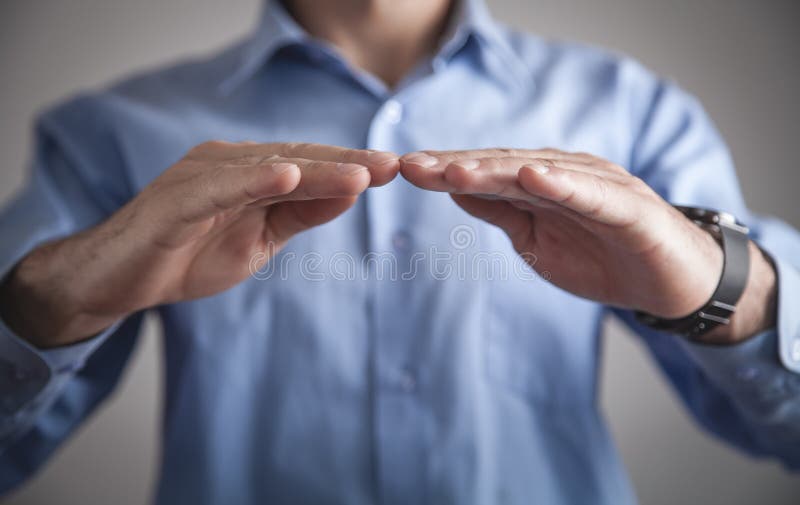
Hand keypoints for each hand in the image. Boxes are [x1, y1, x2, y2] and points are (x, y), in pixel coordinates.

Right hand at [0, 141, 398, 346]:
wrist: (120, 280)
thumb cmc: (189, 256)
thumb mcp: (260, 240)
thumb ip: (300, 216)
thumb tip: (350, 195)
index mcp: (249, 174)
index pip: (309, 165)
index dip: (351, 166)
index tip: (395, 170)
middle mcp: (228, 165)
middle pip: (296, 159)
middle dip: (347, 162)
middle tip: (393, 165)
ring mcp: (200, 177)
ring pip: (267, 168)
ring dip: (316, 169)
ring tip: (361, 171)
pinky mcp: (175, 200)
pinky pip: (220, 187)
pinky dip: (254, 180)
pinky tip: (288, 175)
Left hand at [401, 148, 775, 342]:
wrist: (669, 282)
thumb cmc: (600, 256)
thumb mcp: (535, 240)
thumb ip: (500, 212)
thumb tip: (452, 188)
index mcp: (540, 183)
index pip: (484, 173)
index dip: (444, 170)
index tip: (402, 170)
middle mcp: (564, 174)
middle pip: (502, 167)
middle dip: (455, 166)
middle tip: (411, 165)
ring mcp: (598, 185)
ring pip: (538, 173)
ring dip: (495, 170)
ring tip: (454, 169)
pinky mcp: (630, 206)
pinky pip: (592, 193)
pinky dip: (562, 183)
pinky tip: (533, 176)